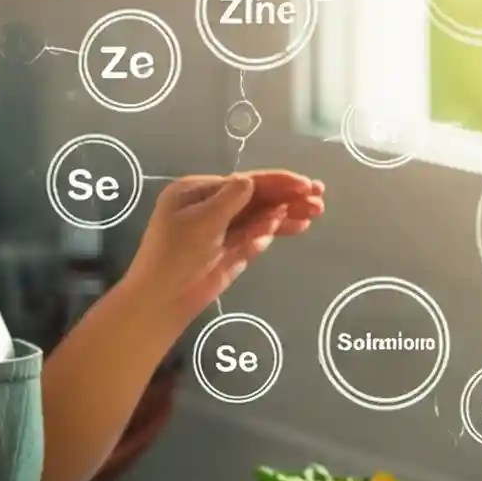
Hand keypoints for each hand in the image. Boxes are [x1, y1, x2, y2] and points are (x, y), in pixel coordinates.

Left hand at [123, 169, 324, 322]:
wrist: (162, 299)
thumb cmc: (174, 256)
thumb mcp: (200, 222)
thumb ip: (229, 201)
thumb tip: (251, 181)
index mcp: (198, 191)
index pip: (245, 182)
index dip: (277, 182)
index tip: (306, 185)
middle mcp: (212, 206)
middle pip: (256, 197)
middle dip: (288, 198)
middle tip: (319, 199)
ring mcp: (223, 229)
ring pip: (260, 217)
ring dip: (287, 214)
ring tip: (315, 213)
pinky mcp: (230, 251)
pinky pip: (256, 236)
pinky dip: (274, 231)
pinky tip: (296, 228)